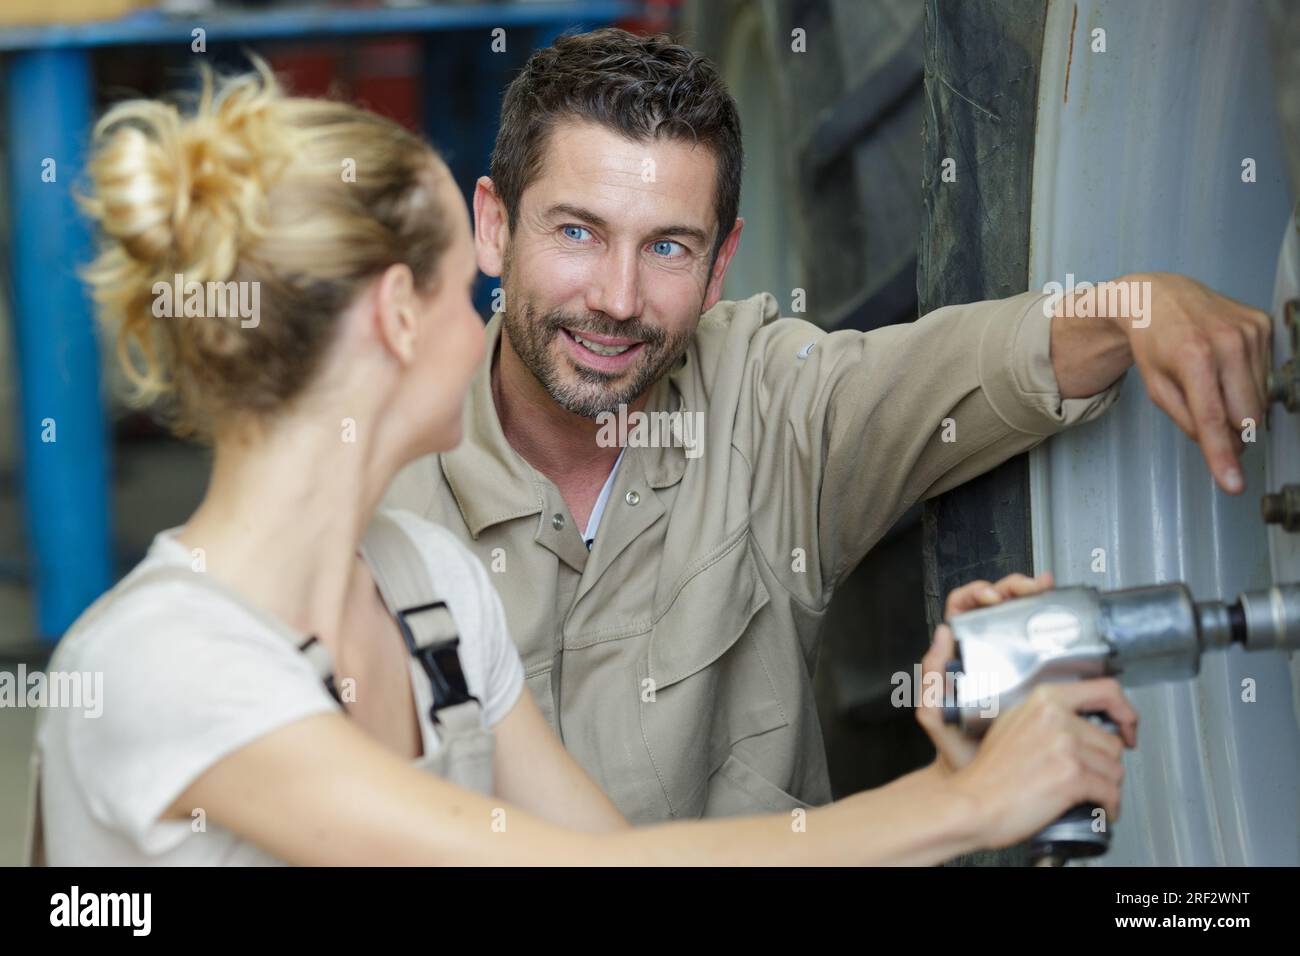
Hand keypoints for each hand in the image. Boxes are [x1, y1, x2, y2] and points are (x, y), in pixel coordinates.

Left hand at [916, 571, 1057, 774]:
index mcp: (962, 655)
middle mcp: (988, 654)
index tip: (994, 598)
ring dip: (1036, 598)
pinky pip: (1047, 646)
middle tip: (1032, 588)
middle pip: (1000, 606)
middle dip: (1015, 588)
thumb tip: (941, 635)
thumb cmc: (957, 748)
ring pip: (1023, 619)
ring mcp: (1014, 663)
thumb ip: (931, 678)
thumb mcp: (935, 714)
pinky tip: (1065, 621)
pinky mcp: (1037, 677)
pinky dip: (1056, 628)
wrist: (986, 780)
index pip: (965, 609)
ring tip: (1048, 591)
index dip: (978, 595)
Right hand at [948, 680, 1138, 850]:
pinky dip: (1109, 807)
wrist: (972, 803)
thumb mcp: (1011, 724)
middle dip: (1105, 764)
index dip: (1125, 711)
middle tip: (1091, 776)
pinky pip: (1110, 793)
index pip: (1106, 690)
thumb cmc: (987, 773)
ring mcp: (1066, 746)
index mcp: (1044, 700)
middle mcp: (1057, 718)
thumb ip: (1044, 716)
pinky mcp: (1072, 776)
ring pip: (1115, 769)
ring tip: (1089, 794)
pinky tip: (1099, 809)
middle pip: (1112, 741)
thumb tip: (1078, 723)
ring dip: (1106, 787)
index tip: (1127, 727)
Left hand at [1124, 272, 1271, 493]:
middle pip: (1246, 415)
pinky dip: (1247, 381)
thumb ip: (1186, 421)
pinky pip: (1266, 373)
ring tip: (1212, 381)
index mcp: (1193, 358)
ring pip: (1260, 398)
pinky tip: (1225, 364)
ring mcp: (1250, 331)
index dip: (1223, 456)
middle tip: (1210, 415)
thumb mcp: (1156, 387)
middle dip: (1231, 429)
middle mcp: (1227, 342)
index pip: (1214, 419)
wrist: (1158, 296)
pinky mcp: (1263, 325)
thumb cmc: (1154, 344)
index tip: (1233, 484)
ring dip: (1239, 404)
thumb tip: (1220, 449)